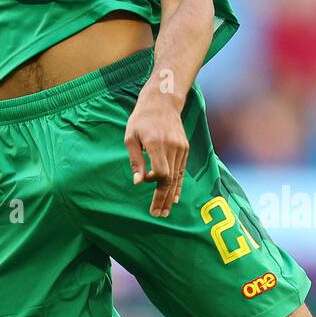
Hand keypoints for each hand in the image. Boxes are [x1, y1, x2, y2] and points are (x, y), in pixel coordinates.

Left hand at [125, 84, 188, 217]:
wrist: (162, 102)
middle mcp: (172, 147)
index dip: (154, 182)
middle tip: (157, 214)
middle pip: (170, 179)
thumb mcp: (131, 136)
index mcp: (157, 143)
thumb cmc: (141, 119)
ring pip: (177, 177)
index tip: (145, 182)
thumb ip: (135, 160)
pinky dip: (178, 185)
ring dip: (170, 195)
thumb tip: (138, 182)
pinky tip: (174, 198)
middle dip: (163, 198)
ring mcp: (181, 148)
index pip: (162, 172)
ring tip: (164, 211)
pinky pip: (182, 171)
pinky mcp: (185, 148)